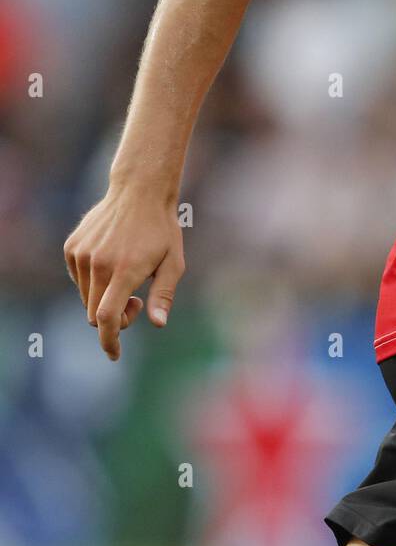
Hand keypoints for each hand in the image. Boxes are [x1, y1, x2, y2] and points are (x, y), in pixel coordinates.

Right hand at [63, 186, 185, 360]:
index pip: (107, 318)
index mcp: (125, 270)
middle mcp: (98, 263)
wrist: (139, 191)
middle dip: (115, 319)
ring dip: (104, 299)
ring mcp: (82, 255)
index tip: (114, 354)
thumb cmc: (162, 229)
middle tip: (136, 301)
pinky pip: (78, 280)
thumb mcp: (173, 262)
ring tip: (126, 277)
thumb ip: (164, 295)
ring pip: (86, 298)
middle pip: (95, 314)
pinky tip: (112, 261)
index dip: (109, 341)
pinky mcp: (72, 248)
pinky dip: (93, 282)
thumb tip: (158, 323)